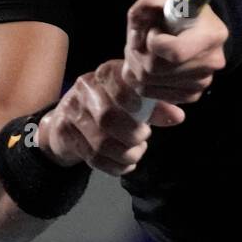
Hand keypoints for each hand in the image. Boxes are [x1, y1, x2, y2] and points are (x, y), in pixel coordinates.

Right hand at [37, 58, 183, 176]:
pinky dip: (114, 166)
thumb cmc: (110, 104)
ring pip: (100, 142)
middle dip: (132, 134)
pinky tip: (126, 164)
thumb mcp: (132, 99)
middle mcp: (84, 90)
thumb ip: (155, 107)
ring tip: (136, 152)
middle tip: (143, 138)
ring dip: (125, 153)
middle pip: (108, 117)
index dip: (131, 100)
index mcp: (104, 74)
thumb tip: (178, 116)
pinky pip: (91, 157)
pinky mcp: (64, 134)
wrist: (68, 119)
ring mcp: (71, 112)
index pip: (116, 83)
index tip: (144, 115)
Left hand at [123, 0, 227, 104]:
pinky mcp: (191, 95)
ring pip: (146, 82)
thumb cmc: (175, 10)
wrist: (191, 28)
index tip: (154, 29)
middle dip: (137, 52)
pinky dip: (140, 78)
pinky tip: (149, 64)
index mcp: (212, 35)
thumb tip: (137, 21)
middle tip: (142, 39)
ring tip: (144, 49)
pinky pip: (148, 93)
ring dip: (135, 64)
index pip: (174, 52)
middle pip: (153, 69)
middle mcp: (212, 62)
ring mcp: (203, 82)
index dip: (152, 41)